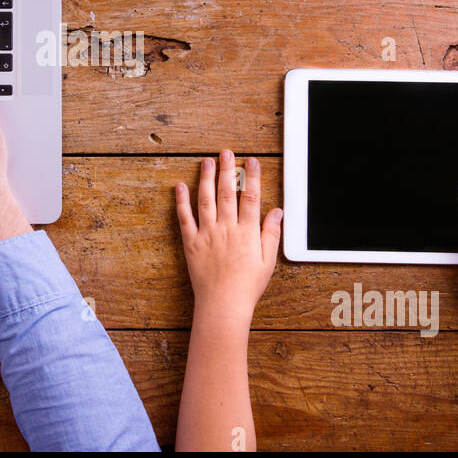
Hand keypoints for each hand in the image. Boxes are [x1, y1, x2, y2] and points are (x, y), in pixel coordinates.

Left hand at [176, 150, 281, 323]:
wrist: (223, 305)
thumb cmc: (247, 286)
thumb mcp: (267, 261)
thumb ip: (271, 234)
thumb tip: (277, 212)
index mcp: (247, 232)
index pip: (251, 197)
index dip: (252, 177)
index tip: (251, 162)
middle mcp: (226, 229)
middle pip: (227, 192)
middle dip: (227, 170)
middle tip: (227, 153)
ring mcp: (207, 234)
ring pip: (205, 200)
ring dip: (206, 178)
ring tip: (206, 162)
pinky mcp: (191, 243)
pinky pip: (185, 218)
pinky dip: (182, 201)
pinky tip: (180, 186)